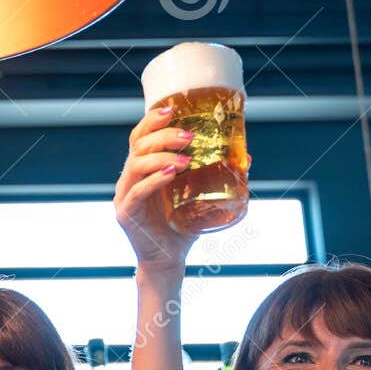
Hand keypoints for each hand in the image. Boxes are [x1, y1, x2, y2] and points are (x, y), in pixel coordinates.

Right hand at [115, 107, 198, 280]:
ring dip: (161, 157)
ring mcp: (124, 196)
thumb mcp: (199, 196)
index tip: (172, 109)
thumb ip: (215, 176)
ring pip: (136, 166)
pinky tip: (170, 174)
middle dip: (163, 136)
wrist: (168, 260)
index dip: (152, 121)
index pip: (140, 138)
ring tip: (185, 160)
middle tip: (189, 137)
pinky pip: (137, 192)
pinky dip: (154, 181)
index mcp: (142, 170)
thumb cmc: (182, 227)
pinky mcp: (126, 214)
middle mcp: (129, 179)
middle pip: (138, 147)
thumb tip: (246, 157)